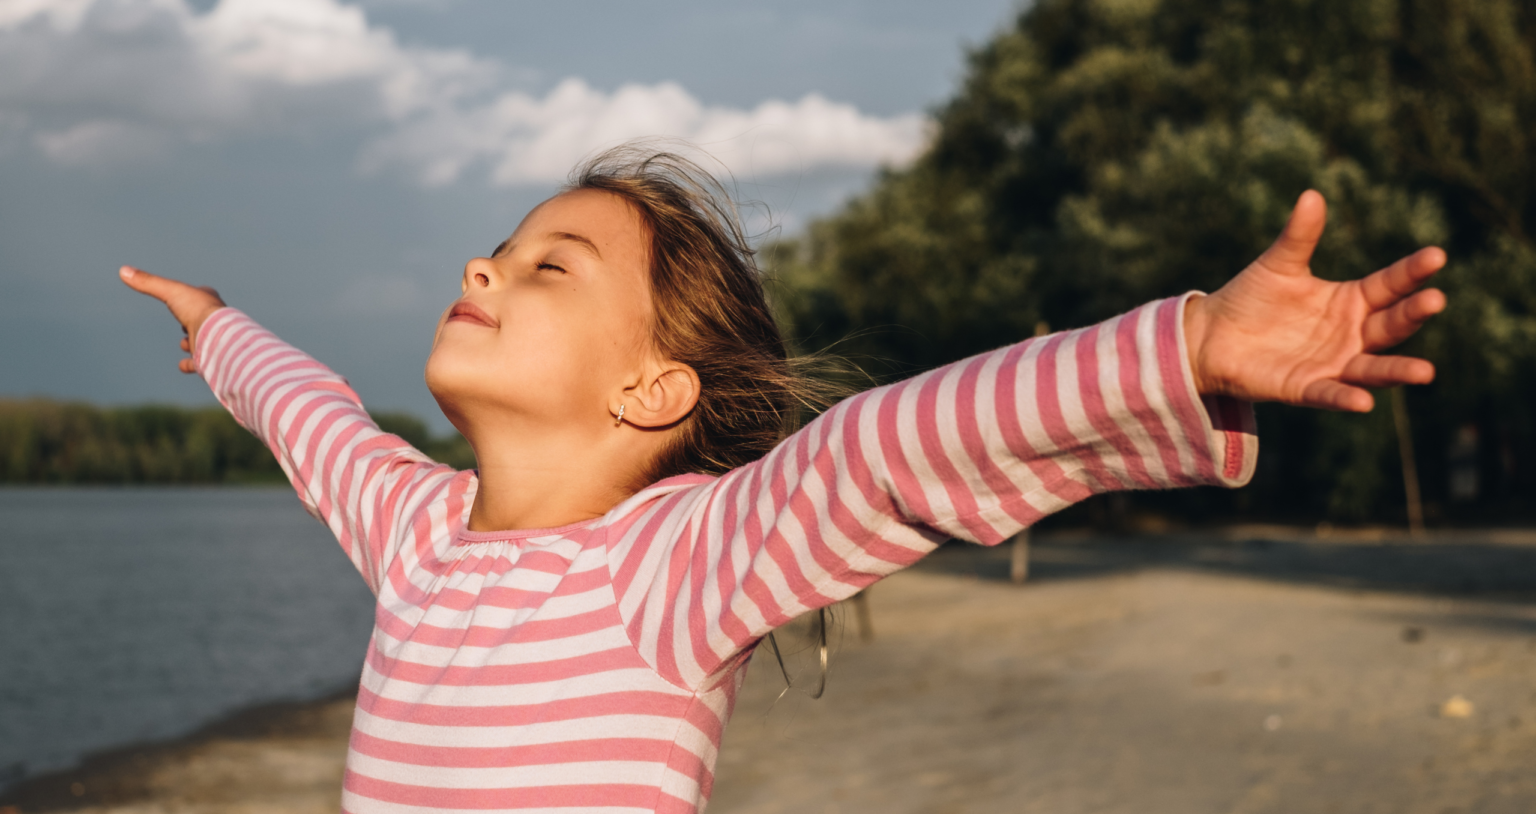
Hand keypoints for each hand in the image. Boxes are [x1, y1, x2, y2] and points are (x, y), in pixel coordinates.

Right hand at [119, 265, 226, 373]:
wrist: (216, 335)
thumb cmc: (197, 309)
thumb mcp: (170, 291)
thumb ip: (148, 282)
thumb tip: (123, 270)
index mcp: (208, 303)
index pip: (200, 296)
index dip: (192, 296)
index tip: (186, 296)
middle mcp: (212, 321)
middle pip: (201, 320)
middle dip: (192, 321)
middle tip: (185, 323)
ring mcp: (211, 340)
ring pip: (201, 341)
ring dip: (191, 342)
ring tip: (185, 343)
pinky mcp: (207, 358)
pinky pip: (198, 363)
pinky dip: (190, 364)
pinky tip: (183, 365)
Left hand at [1183, 191, 1445, 411]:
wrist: (1211, 335)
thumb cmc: (1251, 298)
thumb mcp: (1278, 264)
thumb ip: (1299, 236)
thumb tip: (1311, 194)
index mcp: (1352, 300)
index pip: (1390, 285)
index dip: (1412, 272)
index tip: (1437, 255)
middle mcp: (1351, 334)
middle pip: (1390, 326)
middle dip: (1413, 314)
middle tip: (1436, 300)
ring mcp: (1333, 363)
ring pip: (1373, 368)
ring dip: (1397, 370)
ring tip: (1425, 371)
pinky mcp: (1306, 387)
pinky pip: (1330, 394)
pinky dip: (1346, 398)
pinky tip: (1363, 402)